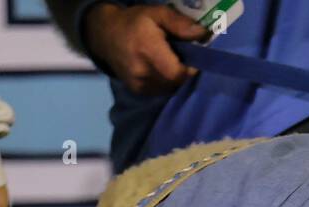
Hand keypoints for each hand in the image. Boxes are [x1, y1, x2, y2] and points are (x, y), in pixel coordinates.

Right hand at [83, 2, 205, 95]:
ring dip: (174, 78)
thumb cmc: (135, 22)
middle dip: (182, 72)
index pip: (178, 73)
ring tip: (167, 62)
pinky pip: (161, 90)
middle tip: (179, 58)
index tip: (191, 59)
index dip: (189, 69)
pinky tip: (159, 69)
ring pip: (169, 88)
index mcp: (148, 49)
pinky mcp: (137, 90)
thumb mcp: (156, 14)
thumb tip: (202, 34)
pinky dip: (165, 82)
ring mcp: (138, 83)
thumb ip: (179, 23)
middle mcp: (142, 70)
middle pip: (175, 82)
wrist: (105, 35)